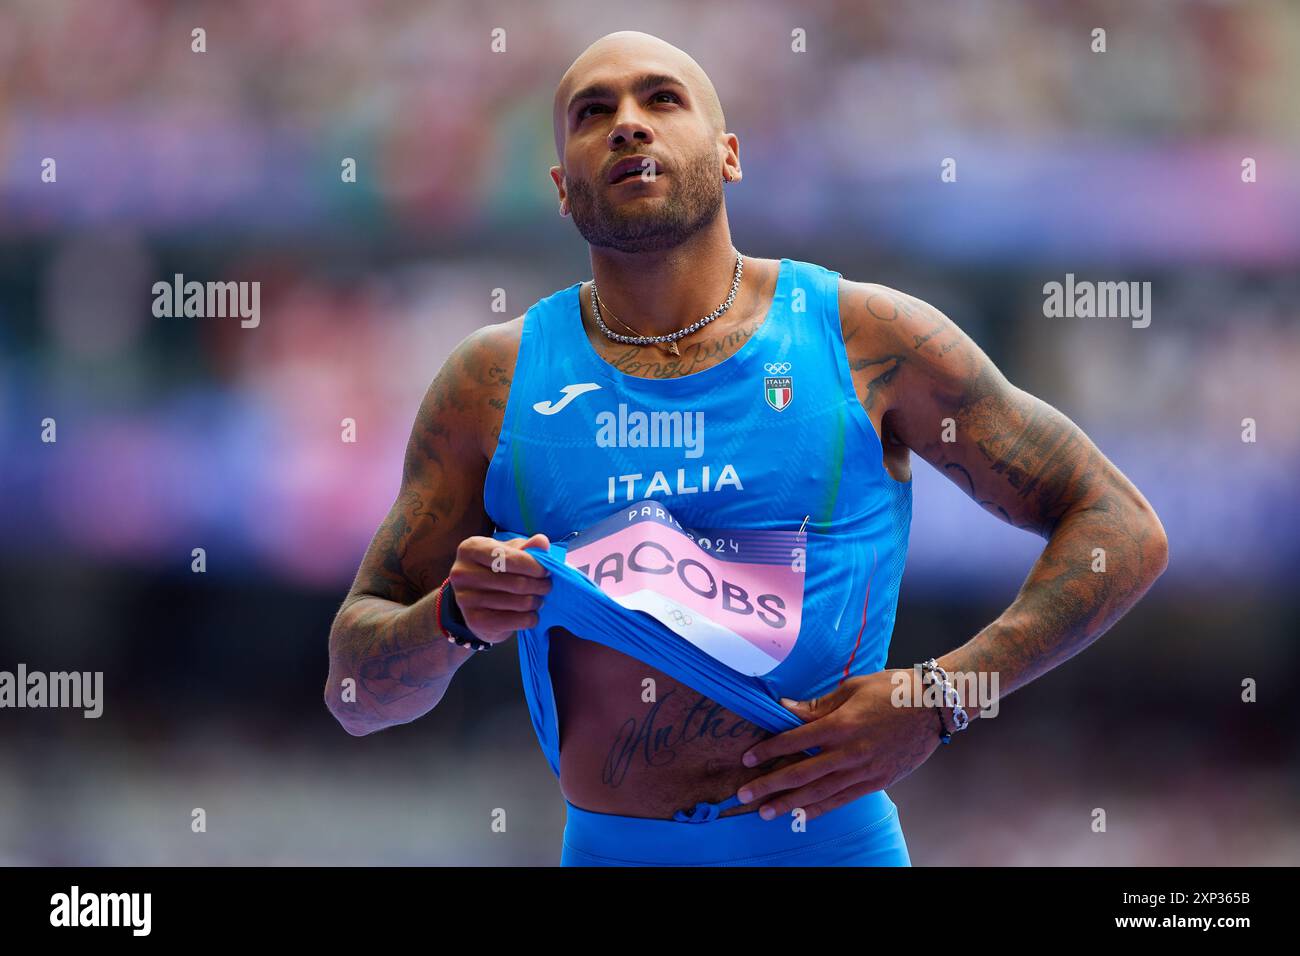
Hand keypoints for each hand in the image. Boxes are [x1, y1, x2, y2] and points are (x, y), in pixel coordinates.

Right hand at [448, 533, 550, 643]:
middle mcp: (462, 573)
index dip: (534, 566)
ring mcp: (465, 599)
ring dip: (536, 602)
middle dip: (540, 585)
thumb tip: (542, 542)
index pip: (510, 558)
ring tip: (538, 599)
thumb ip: (527, 546)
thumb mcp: (509, 552)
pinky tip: (530, 614)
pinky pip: (517, 621)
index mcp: (470, 549)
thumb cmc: (495, 570)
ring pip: (520, 602)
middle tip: (547, 586)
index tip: (546, 570)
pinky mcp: (474, 621)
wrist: (476, 603)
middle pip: (517, 583)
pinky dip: (531, 618)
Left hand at [735, 670, 941, 821]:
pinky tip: (802, 815)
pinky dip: (820, 809)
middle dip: (769, 785)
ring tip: (766, 812)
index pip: (795, 741)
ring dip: (789, 804)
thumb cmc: (892, 689)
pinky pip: (843, 799)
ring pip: (819, 793)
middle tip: (743, 794)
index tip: (747, 758)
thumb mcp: (852, 688)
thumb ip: (818, 705)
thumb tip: (786, 708)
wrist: (935, 706)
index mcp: (841, 724)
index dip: (768, 750)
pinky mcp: (877, 781)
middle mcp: (850, 752)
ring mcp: (864, 770)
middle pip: (801, 774)